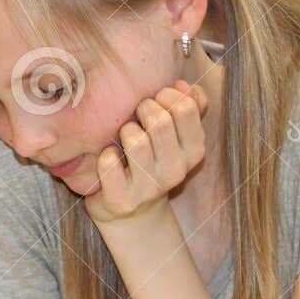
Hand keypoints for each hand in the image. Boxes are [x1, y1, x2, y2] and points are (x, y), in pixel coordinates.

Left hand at [85, 81, 209, 225]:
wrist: (133, 213)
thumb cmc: (152, 162)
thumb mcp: (176, 137)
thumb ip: (188, 107)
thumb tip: (182, 84)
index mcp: (194, 151)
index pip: (186, 107)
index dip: (166, 95)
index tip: (156, 100)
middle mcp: (176, 171)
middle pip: (160, 120)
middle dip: (142, 108)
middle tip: (137, 116)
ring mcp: (149, 188)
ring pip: (135, 139)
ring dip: (124, 130)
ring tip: (124, 137)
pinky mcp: (122, 200)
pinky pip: (109, 162)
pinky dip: (105, 156)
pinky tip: (110, 159)